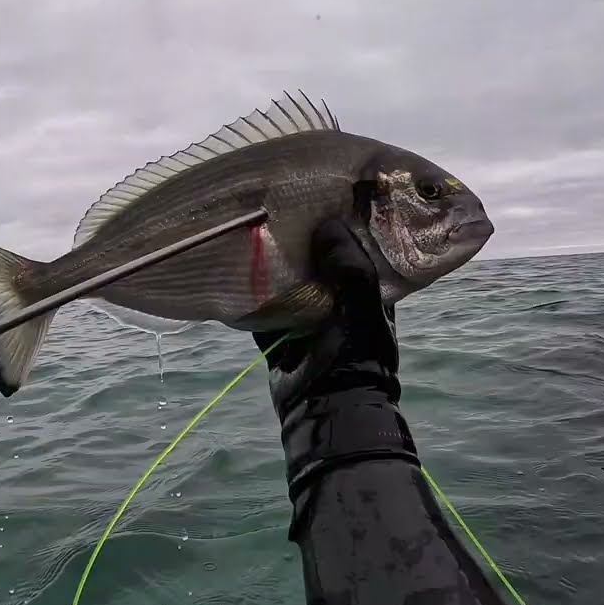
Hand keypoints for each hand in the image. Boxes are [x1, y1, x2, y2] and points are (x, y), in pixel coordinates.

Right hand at [253, 214, 399, 417]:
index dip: (340, 226)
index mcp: (366, 291)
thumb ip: (348, 262)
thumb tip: (327, 223)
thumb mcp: (361, 302)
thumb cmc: (354, 352)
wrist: (326, 406)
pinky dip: (251, 294)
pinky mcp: (279, 334)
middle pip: (317, 261)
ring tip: (254, 229)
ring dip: (273, 265)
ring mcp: (306, 318)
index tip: (319, 198)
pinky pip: (262, 308)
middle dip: (300, 240)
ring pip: (287, 282)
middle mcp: (337, 301)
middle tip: (279, 207)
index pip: (354, 248)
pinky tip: (237, 268)